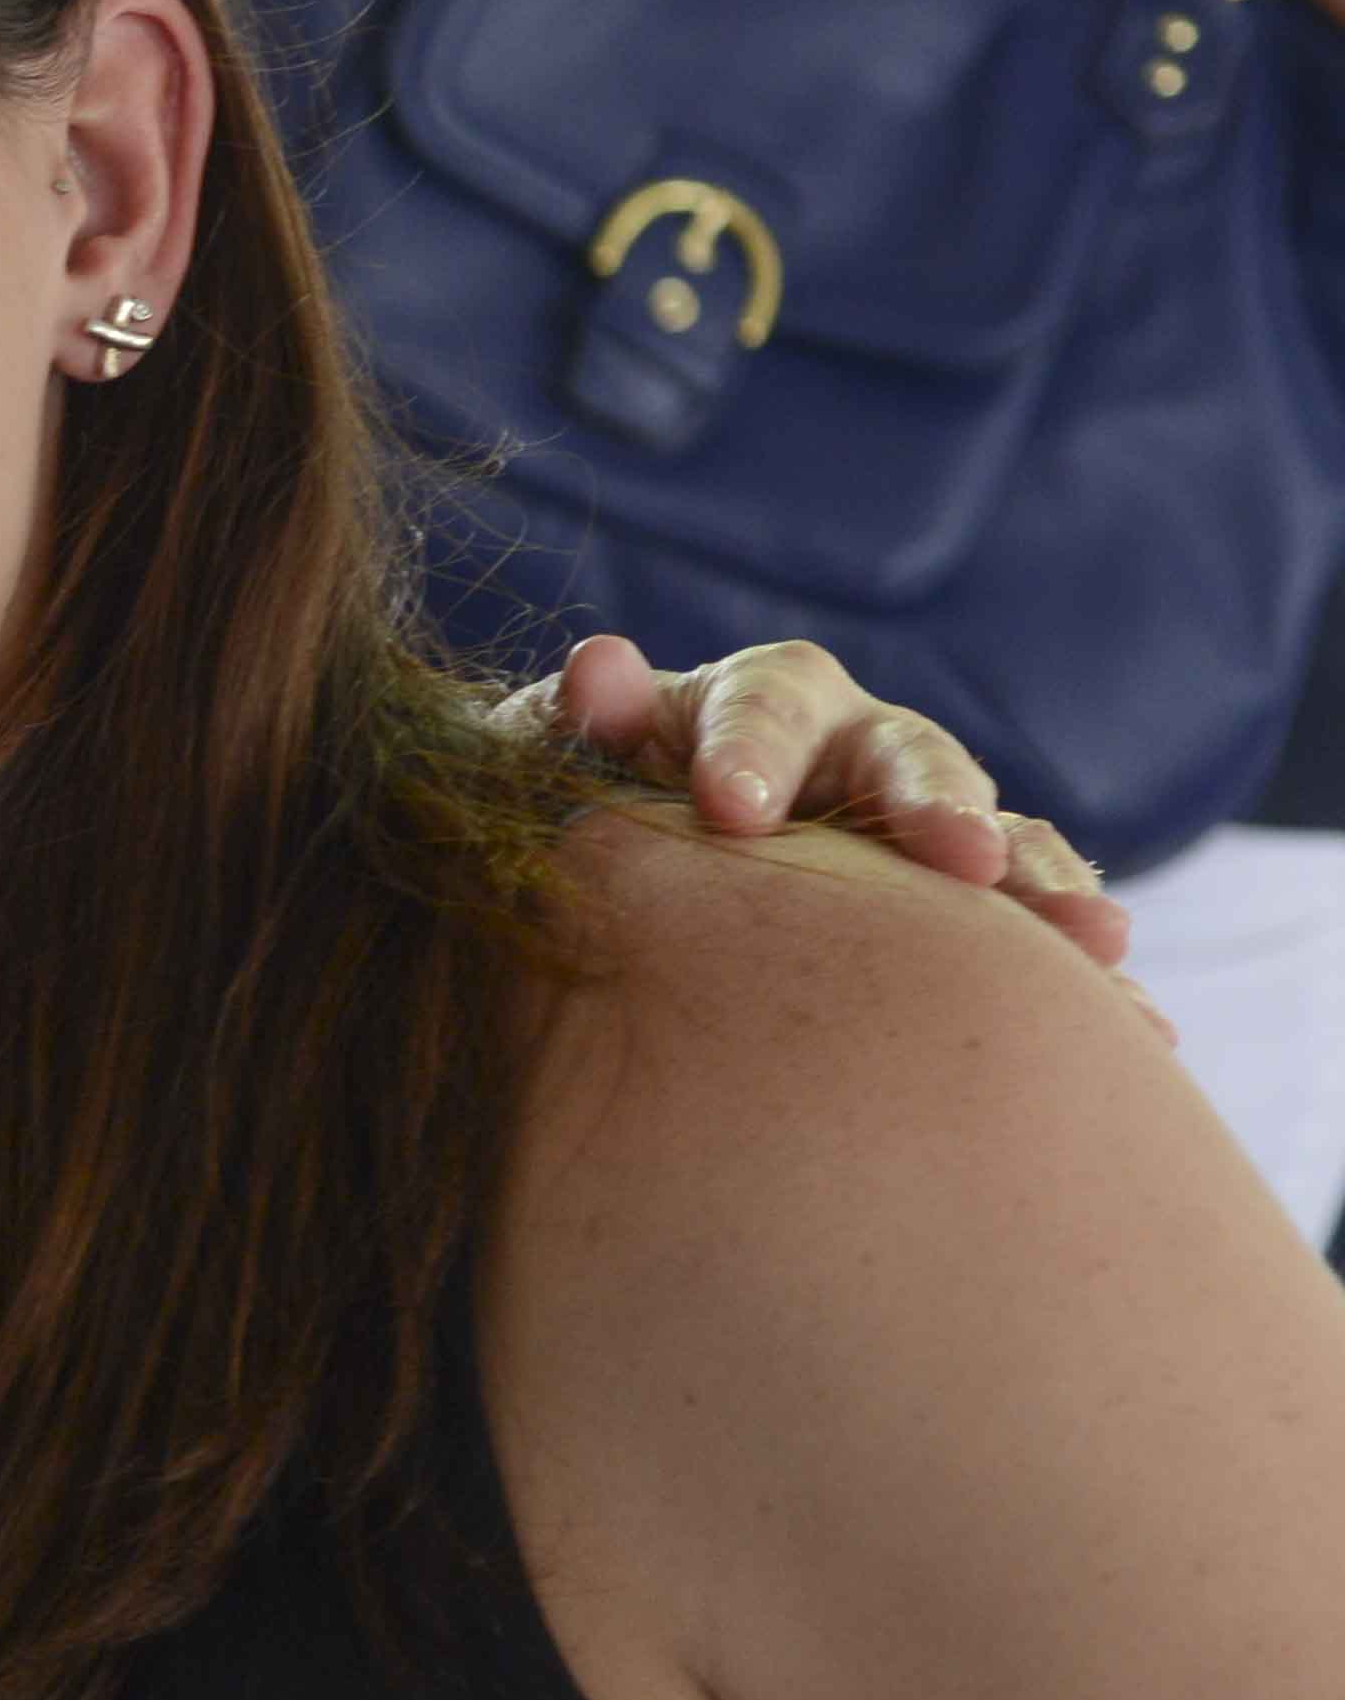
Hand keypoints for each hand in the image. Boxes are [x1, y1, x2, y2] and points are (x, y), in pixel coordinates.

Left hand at [544, 632, 1128, 971]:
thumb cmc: (585, 817)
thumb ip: (574, 724)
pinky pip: (1038, 943)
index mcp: (757, 705)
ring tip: (1090, 937)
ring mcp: (927, 832)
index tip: (729, 807)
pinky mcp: (970, 919)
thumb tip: (596, 665)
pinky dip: (1086, 983)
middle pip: (913, 758)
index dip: (751, 745)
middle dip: (938, 803)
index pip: (764, 701)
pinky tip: (1141, 1033)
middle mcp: (861, 753)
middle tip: (958, 856)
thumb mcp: (557, 767)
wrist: (633, 887)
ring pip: (1001, 842)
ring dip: (1044, 885)